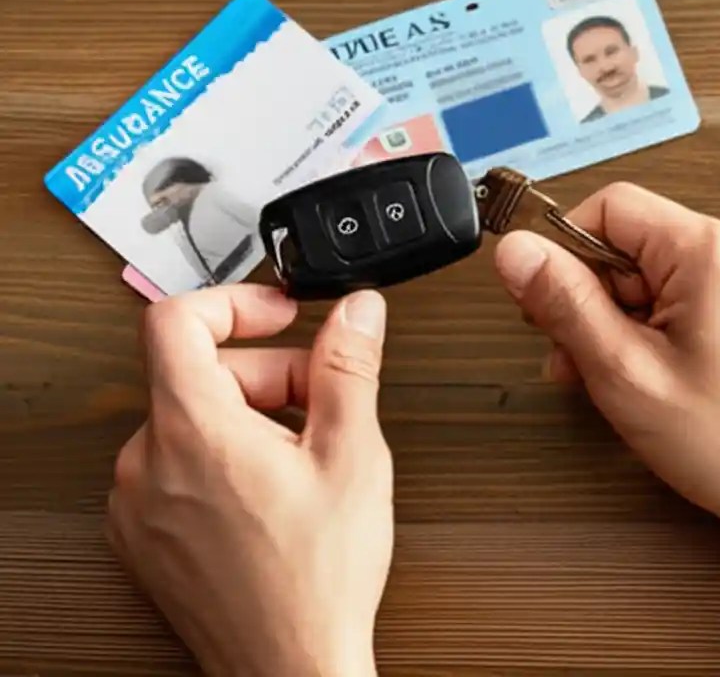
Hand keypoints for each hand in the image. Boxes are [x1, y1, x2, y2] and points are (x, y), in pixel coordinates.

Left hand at [107, 285, 392, 676]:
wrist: (289, 667)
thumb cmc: (316, 580)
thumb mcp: (353, 456)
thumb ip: (349, 367)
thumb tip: (356, 311)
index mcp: (193, 430)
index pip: (176, 320)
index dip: (235, 303)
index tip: (278, 315)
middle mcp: (147, 463)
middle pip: (198, 375)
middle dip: (268, 376)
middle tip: (322, 406)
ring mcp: (138, 504)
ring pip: (191, 423)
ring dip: (250, 421)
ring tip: (305, 462)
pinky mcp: (143, 536)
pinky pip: (177, 467)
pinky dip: (223, 462)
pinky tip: (275, 496)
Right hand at [492, 183, 719, 540]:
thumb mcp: (625, 372)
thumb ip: (565, 304)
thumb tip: (517, 252)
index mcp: (712, 251)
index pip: (612, 206)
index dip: (565, 251)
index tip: (543, 301)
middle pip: (634, 245)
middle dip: (592, 299)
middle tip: (574, 360)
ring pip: (658, 279)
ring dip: (621, 323)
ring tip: (612, 382)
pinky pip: (691, 301)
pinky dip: (658, 333)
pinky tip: (648, 380)